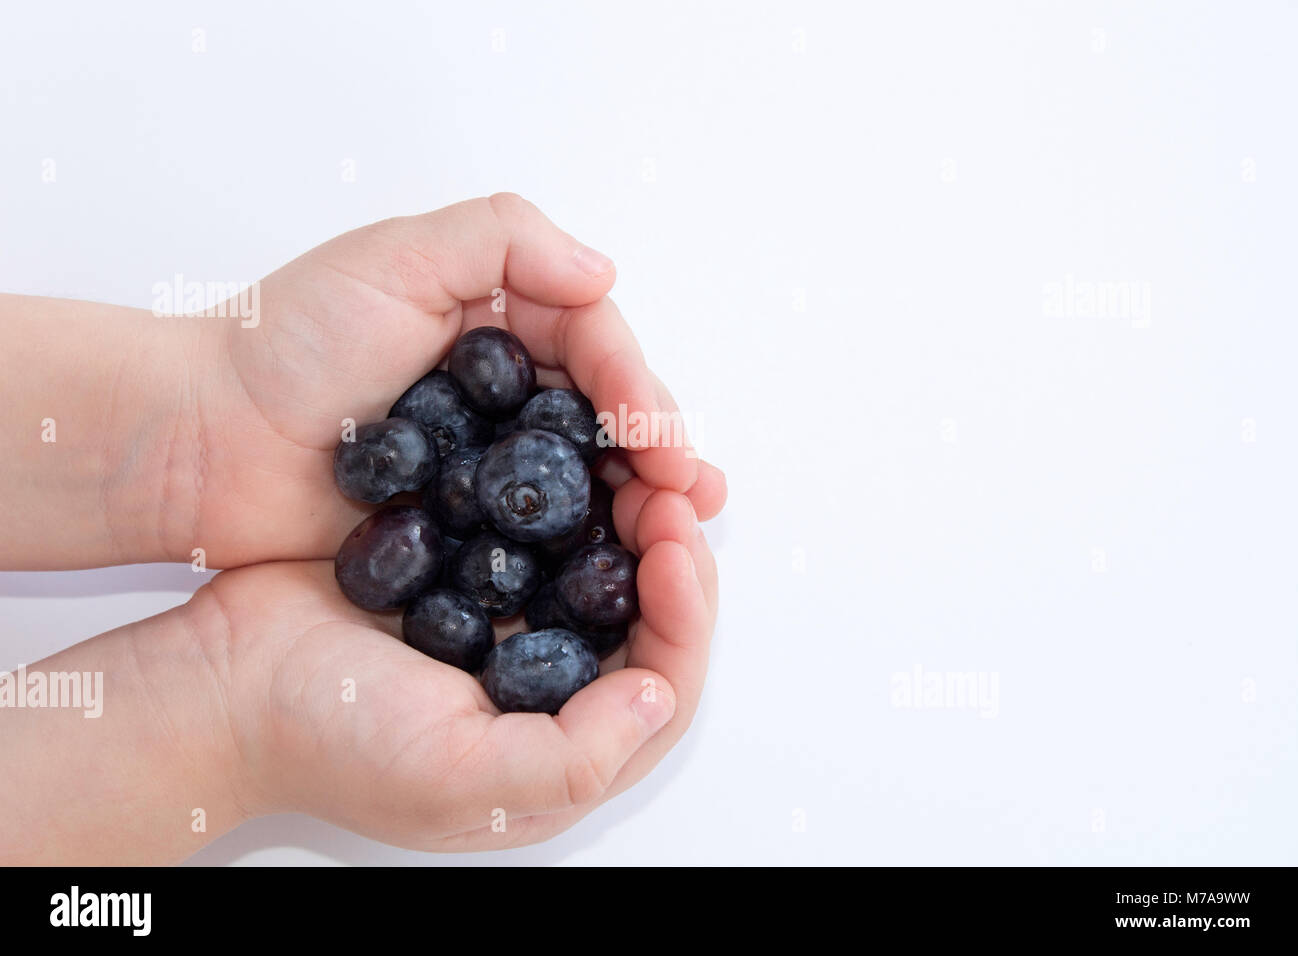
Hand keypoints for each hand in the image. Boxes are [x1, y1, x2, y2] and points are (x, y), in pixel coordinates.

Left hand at [181, 193, 725, 566]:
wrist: (201, 442)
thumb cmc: (286, 342)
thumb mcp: (396, 256)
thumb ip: (504, 239)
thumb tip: (606, 273)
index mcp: (499, 321)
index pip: (594, 344)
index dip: (635, 386)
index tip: (655, 433)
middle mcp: (504, 391)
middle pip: (604, 415)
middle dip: (657, 447)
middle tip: (694, 491)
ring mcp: (486, 462)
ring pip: (584, 477)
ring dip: (641, 498)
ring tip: (687, 523)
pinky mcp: (463, 526)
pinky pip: (537, 536)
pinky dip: (586, 547)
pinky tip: (622, 562)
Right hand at [192, 486, 716, 849]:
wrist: (225, 680)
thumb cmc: (331, 742)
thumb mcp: (457, 780)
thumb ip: (572, 760)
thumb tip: (657, 694)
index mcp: (558, 748)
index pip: (663, 684)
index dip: (686, 618)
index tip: (677, 546)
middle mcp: (547, 689)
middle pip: (646, 618)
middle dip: (667, 551)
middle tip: (666, 486)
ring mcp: (510, 625)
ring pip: (602, 564)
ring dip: (626, 512)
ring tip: (628, 460)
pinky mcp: (471, 572)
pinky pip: (542, 528)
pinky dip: (565, 489)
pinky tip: (568, 449)